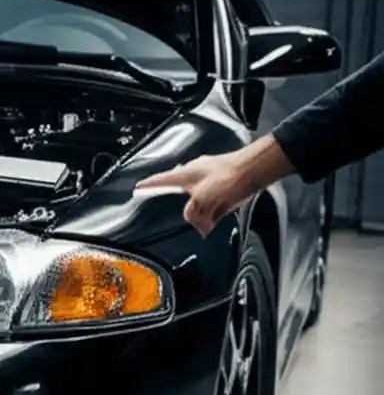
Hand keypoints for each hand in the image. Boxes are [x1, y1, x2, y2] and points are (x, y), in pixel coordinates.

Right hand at [136, 153, 255, 236]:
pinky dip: (213, 213)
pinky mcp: (226, 187)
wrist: (256, 170)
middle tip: (183, 214)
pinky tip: (216, 221)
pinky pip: (214, 205)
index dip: (148, 185)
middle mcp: (196, 175)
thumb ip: (192, 213)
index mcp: (185, 174)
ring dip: (201, 212)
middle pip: (181, 192)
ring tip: (203, 222)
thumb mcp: (202, 198)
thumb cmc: (230, 175)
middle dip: (183, 205)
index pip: (160, 180)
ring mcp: (212, 180)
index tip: (139, 187)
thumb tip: (196, 223)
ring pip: (199, 200)